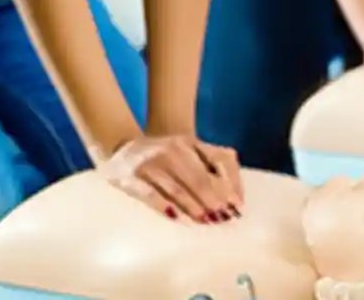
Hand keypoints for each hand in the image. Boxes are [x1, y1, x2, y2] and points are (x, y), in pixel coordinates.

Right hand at [100, 134, 243, 223]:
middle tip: (221, 218)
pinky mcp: (130, 177)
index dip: (228, 187)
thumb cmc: (170, 154)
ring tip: (205, 220)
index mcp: (188, 142)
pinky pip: (147, 193)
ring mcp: (150, 163)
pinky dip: (161, 204)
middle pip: (196, 179)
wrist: (126, 145)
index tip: (236, 207)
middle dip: (211, 200)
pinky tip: (174, 216)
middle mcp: (170, 150)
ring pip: (175, 188)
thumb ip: (220, 166)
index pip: (214, 164)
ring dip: (192, 206)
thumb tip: (237, 201)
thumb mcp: (195, 149)